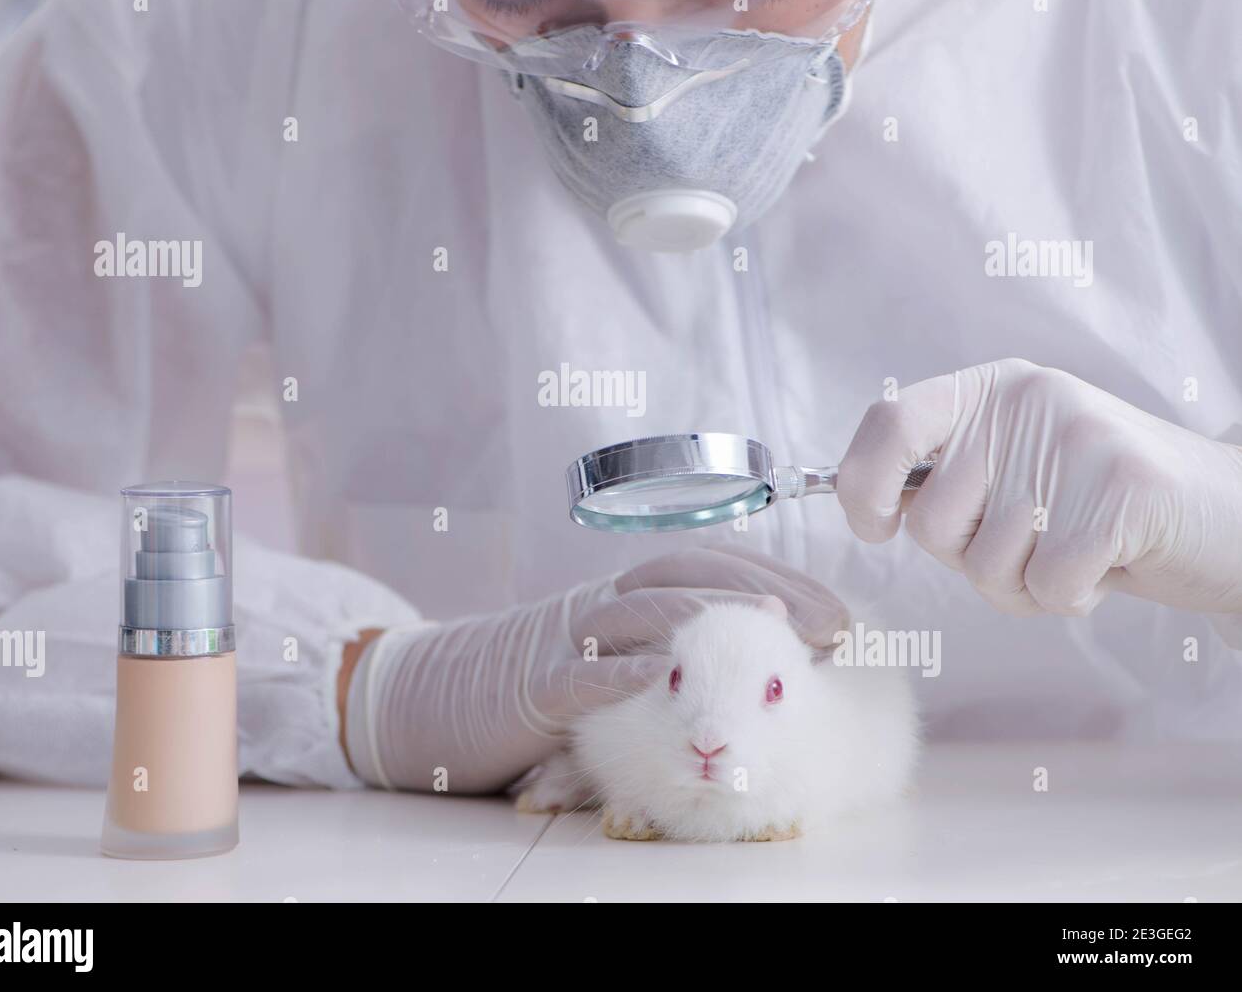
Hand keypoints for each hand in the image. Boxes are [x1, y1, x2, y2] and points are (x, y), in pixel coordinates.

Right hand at [352, 546, 850, 792]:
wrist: (429, 699)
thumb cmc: (531, 689)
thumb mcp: (606, 663)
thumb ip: (663, 656)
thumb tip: (752, 666)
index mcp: (622, 597)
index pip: (707, 568)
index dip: (776, 580)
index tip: (838, 610)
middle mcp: (599, 604)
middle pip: (685, 572)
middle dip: (766, 588)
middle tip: (833, 621)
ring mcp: (562, 638)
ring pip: (637, 608)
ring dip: (710, 613)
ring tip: (774, 628)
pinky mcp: (529, 684)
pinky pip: (579, 673)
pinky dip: (623, 669)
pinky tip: (665, 672)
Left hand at [837, 358, 1241, 615]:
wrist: (1227, 516)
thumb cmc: (1101, 505)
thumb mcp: (1017, 467)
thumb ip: (950, 476)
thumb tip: (870, 501)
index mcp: (991, 390)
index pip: (890, 422)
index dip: (863, 484)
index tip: (878, 525)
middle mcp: (1027, 401)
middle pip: (933, 523)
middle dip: (971, 560)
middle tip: (1033, 543)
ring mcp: (1075, 441)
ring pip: (986, 565)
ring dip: (1024, 585)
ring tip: (1077, 550)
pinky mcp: (1121, 492)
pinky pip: (1046, 586)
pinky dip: (1071, 598)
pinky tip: (1109, 564)